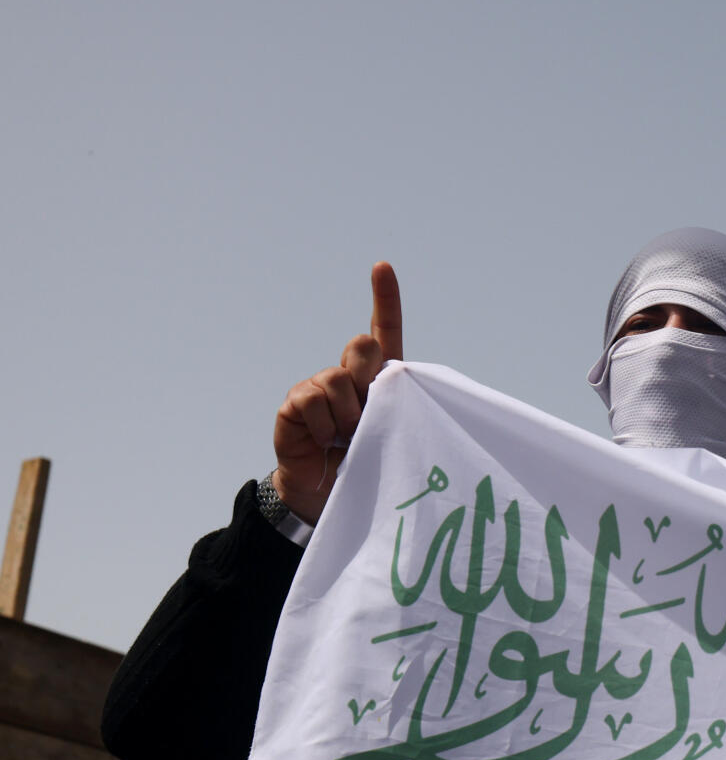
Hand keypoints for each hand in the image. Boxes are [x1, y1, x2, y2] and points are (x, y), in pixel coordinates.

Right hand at [271, 263, 402, 523]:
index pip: (384, 329)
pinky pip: (313, 401)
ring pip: (337, 380)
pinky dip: (324, 426)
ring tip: (347, 438)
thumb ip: (395, 399)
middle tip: (367, 417)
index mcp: (378, 377)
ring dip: (347, 415)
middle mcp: (347, 374)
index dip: (384, 297)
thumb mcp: (393, 429)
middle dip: (368, 379)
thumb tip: (386, 372)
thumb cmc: (372, 461)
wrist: (331, 492)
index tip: (382, 266)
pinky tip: (325, 442)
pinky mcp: (296, 402)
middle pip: (362, 347)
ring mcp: (318, 386)